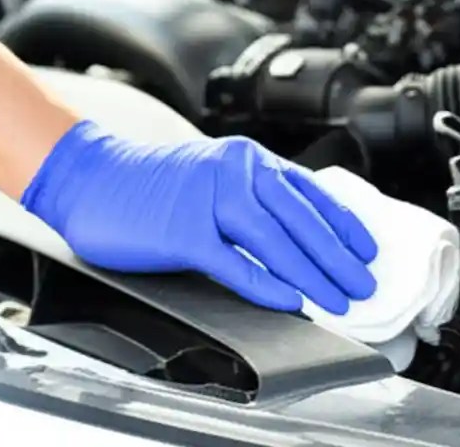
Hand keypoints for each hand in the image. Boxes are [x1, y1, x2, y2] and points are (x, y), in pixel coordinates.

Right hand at [20, 121, 377, 314]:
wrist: (91, 178)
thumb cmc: (154, 184)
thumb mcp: (217, 177)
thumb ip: (257, 198)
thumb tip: (303, 237)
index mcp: (249, 159)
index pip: (311, 193)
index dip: (343, 225)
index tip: (367, 251)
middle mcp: (236, 172)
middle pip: (300, 219)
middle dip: (337, 257)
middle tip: (362, 285)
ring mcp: (208, 199)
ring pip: (275, 241)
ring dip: (311, 274)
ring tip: (335, 299)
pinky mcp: (182, 231)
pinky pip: (233, 261)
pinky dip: (264, 283)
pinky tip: (288, 299)